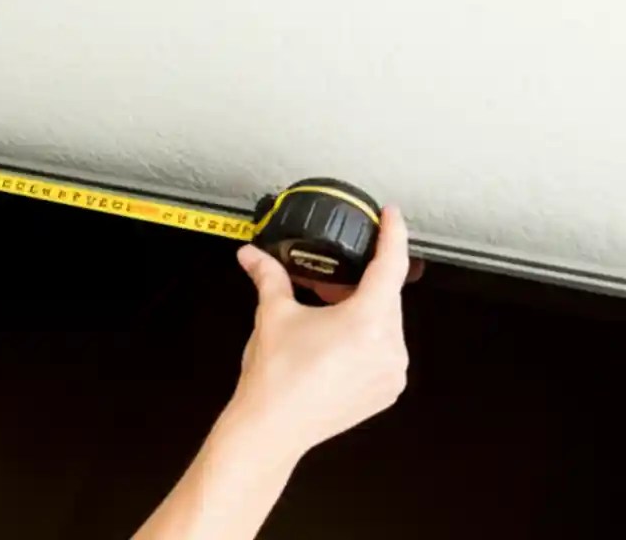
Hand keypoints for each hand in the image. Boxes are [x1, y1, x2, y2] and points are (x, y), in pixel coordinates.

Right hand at [229, 206, 413, 456]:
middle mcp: (391, 347)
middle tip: (331, 278)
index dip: (393, 234)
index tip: (392, 214)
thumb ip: (268, 276)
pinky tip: (337, 344)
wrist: (272, 427)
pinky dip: (367, 340)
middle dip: (362, 282)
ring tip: (329, 314)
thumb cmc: (275, 372)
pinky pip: (385, 352)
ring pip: (386, 325)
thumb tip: (249, 253)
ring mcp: (392, 372)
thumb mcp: (273, 314)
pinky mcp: (387, 391)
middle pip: (386, 297)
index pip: (389, 265)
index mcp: (368, 320)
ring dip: (364, 313)